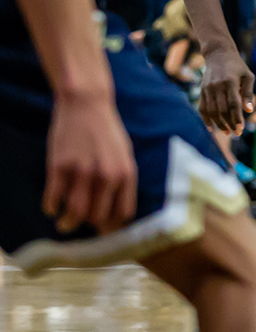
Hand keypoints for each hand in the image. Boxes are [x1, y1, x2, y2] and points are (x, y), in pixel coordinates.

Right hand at [45, 90, 137, 234]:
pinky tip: (52, 207)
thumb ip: (121, 182)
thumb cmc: (107, 132)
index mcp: (126, 174)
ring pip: (75, 213)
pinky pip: (53, 199)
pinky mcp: (59, 167)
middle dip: (89, 224)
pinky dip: (51, 207)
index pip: (122, 213)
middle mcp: (106, 176)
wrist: (86, 104)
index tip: (104, 227)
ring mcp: (82, 172)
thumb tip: (115, 213)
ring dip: (69, 222)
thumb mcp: (125, 156)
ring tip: (65, 222)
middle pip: (98, 217)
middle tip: (82, 223)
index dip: (113, 224)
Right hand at [199, 48, 253, 133]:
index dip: (236, 118)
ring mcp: (207, 89)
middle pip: (222, 110)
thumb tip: (249, 111)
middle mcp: (216, 86)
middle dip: (229, 124)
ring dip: (219, 124)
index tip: (241, 129)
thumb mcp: (248, 76)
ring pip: (211, 111)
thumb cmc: (237, 66)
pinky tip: (211, 128)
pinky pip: (202, 108)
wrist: (218, 54)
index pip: (233, 104)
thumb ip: (248, 93)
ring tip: (227, 132)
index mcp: (229, 82)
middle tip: (237, 133)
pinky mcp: (202, 91)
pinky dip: (206, 119)